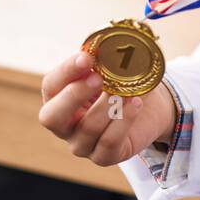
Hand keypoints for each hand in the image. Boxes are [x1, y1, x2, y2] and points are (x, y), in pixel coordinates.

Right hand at [38, 51, 176, 165]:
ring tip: (127, 91)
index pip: (51, 85)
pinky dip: (124, 120)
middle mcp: (64, 125)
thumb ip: (104, 58)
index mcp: (58, 98)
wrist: (149, 108)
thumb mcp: (111, 69)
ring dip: (108, 107)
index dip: (66, 71)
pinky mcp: (103, 156)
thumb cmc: (122, 85)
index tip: (87, 58)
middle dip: (73, 96)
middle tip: (97, 78)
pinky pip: (109, 142)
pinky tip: (136, 104)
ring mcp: (81, 144)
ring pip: (88, 128)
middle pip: (52, 117)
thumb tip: (109, 42)